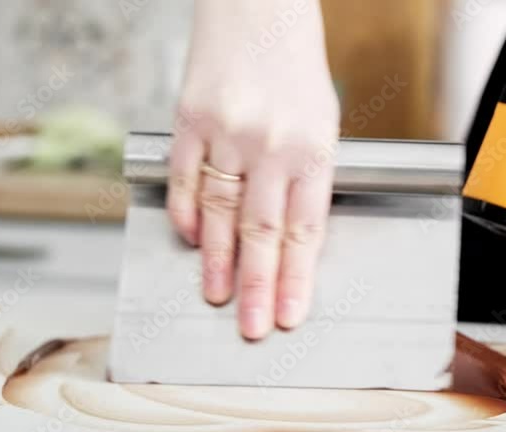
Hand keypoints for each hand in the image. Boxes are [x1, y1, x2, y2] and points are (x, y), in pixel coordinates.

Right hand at [168, 0, 338, 338]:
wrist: (259, 8)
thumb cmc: (295, 67)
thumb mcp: (322, 121)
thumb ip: (308, 177)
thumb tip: (291, 236)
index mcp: (313, 148)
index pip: (306, 229)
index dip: (297, 278)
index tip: (291, 314)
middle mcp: (270, 144)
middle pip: (263, 231)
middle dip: (259, 286)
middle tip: (253, 327)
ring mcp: (227, 132)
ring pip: (219, 211)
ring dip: (217, 259)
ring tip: (217, 295)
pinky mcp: (189, 119)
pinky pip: (184, 177)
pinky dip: (183, 212)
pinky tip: (187, 240)